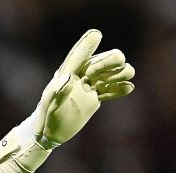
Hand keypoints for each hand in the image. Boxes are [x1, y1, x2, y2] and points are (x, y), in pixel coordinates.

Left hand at [0, 29, 134, 172]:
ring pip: (108, 74)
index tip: (96, 34)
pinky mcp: (93, 99)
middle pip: (100, 62)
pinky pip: (109, 91)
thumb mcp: (50, 105)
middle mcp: (80, 77)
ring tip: (128, 76)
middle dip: (111, 61)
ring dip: (120, 73)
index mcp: (67, 74)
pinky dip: (119, 89)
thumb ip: (58, 91)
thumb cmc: (46, 117)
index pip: (78, 56)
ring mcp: (88, 88)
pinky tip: (129, 88)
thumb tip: (68, 78)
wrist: (50, 134)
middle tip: (117, 67)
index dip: (87, 45)